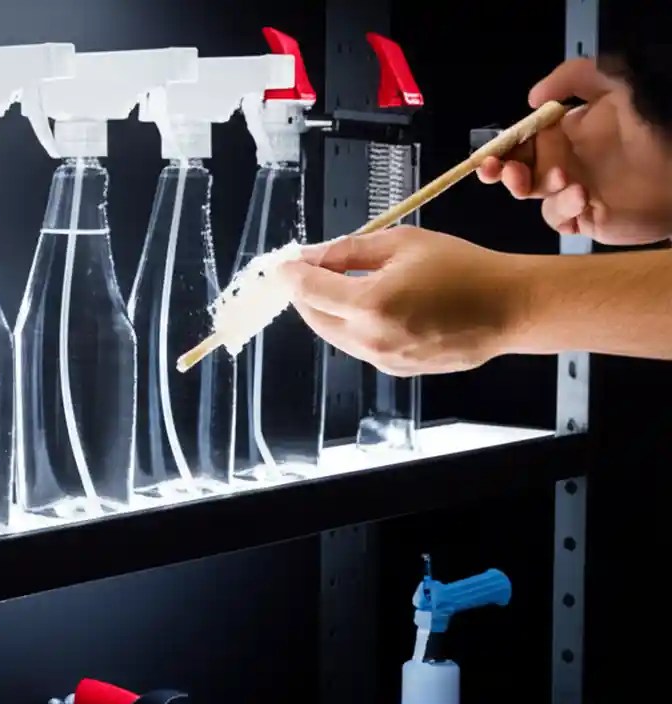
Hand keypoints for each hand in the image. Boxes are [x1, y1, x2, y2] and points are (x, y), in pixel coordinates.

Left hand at [275, 228, 528, 375]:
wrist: (509, 308)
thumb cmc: (462, 268)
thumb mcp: (402, 243)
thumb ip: (349, 250)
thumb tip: (312, 256)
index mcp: (370, 305)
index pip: (309, 291)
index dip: (291, 274)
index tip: (284, 263)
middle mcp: (371, 339)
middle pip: (314, 318)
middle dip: (303, 294)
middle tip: (304, 271)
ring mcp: (383, 359)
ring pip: (333, 335)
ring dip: (325, 311)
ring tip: (334, 284)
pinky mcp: (395, 370)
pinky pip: (358, 346)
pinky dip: (350, 326)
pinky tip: (364, 306)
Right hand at [475, 57, 671, 244]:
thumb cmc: (653, 125)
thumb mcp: (616, 84)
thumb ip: (574, 76)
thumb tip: (533, 98)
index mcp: (563, 136)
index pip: (520, 143)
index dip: (500, 149)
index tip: (490, 154)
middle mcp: (563, 164)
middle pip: (516, 173)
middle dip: (503, 173)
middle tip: (503, 172)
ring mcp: (571, 192)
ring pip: (534, 197)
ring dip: (540, 188)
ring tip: (565, 179)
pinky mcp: (584, 217)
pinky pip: (558, 219)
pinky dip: (563, 210)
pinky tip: (583, 198)